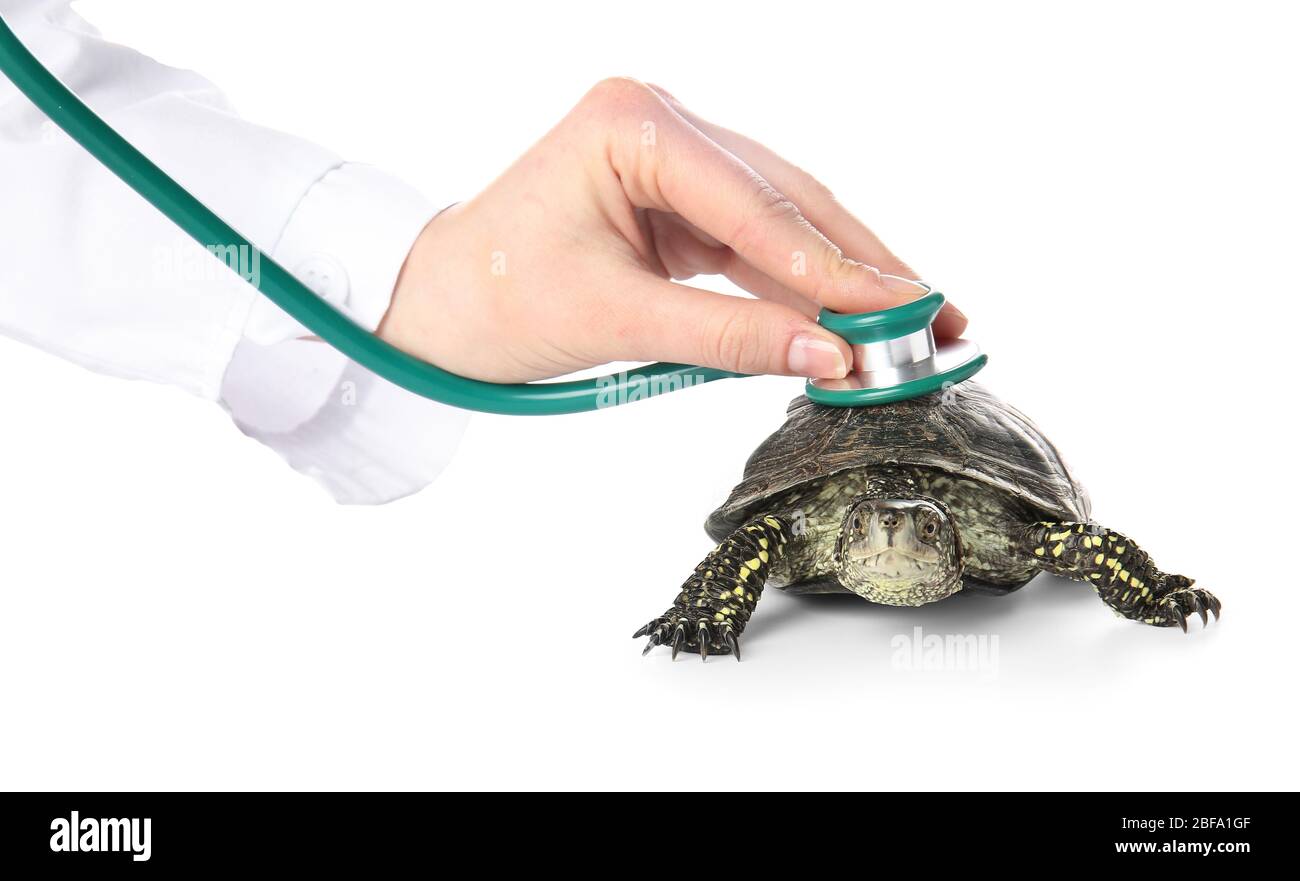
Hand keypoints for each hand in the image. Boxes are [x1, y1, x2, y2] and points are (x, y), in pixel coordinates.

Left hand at [381, 78, 965, 382]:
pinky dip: (802, 286)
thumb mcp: (617, 319)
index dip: (834, 268)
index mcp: (634, 124)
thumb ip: (728, 338)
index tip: (900, 313)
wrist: (438, 306)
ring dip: (845, 277)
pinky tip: (854, 317)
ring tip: (916, 323)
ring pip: (785, 220)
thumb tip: (829, 359)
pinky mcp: (683, 200)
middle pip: (789, 200)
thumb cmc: (495, 299)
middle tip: (934, 317)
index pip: (756, 204)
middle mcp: (664, 124)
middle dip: (861, 266)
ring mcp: (677, 159)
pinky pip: (759, 243)